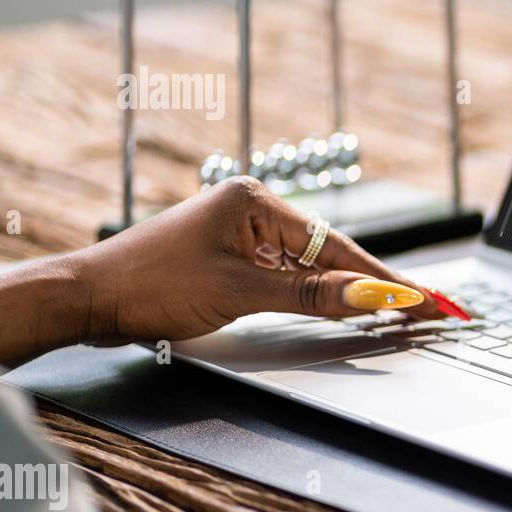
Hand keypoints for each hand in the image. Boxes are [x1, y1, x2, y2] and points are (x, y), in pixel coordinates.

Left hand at [0, 177, 450, 366]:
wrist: (86, 298)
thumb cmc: (150, 286)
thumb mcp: (240, 293)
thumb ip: (311, 294)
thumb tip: (370, 296)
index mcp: (256, 201)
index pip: (337, 246)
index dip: (384, 278)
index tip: (424, 299)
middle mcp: (253, 209)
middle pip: (330, 253)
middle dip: (376, 284)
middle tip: (425, 309)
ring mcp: (243, 234)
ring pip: (311, 266)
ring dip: (348, 291)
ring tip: (398, 310)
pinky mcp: (232, 257)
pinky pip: (287, 275)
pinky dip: (316, 293)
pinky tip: (343, 305)